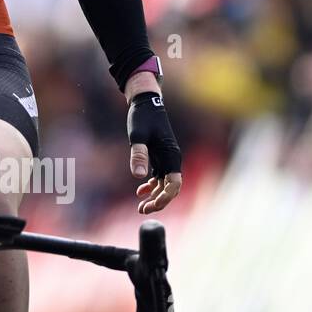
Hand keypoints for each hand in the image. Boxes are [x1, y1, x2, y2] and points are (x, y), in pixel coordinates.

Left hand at [126, 92, 182, 213]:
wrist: (145, 101)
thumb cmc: (142, 117)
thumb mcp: (138, 135)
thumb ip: (138, 155)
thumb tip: (138, 177)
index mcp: (171, 155)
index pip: (174, 185)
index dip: (164, 198)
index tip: (149, 206)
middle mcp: (172, 158)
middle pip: (170, 187)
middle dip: (159, 201)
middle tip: (141, 210)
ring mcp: (166, 157)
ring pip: (165, 183)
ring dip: (155, 195)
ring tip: (140, 206)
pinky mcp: (159, 155)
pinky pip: (159, 175)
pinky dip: (151, 185)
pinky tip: (140, 190)